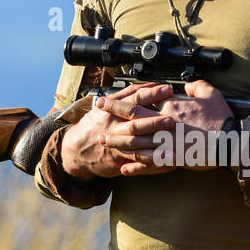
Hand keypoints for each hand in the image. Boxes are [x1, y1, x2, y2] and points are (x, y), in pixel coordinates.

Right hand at [58, 82, 176, 180]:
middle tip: (171, 119)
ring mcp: (117, 145)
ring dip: (156, 147)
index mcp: (114, 111)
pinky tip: (167, 164)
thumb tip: (147, 85)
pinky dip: (152, 163)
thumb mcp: (105, 107)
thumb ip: (127, 95)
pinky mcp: (119, 160)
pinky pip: (137, 162)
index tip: (167, 90)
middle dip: (154, 122)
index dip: (151, 94)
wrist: (75, 149)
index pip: (134, 100)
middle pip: (135, 123)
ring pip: (137, 146)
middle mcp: (115, 127)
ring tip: (173, 147)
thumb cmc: (94, 125)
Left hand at [100, 79, 233, 176]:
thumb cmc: (222, 118)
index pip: (143, 98)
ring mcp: (165, 143)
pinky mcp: (171, 159)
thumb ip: (197, 86)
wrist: (230, 142)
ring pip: (135, 141)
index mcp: (171, 106)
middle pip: (132, 117)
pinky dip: (135, 166)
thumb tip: (188, 85)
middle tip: (98, 108)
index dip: (128, 95)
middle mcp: (163, 123)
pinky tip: (123, 169)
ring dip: (117, 141)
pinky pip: (148, 163)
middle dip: (113, 112)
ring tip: (103, 140)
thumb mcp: (211, 94)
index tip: (117, 92)